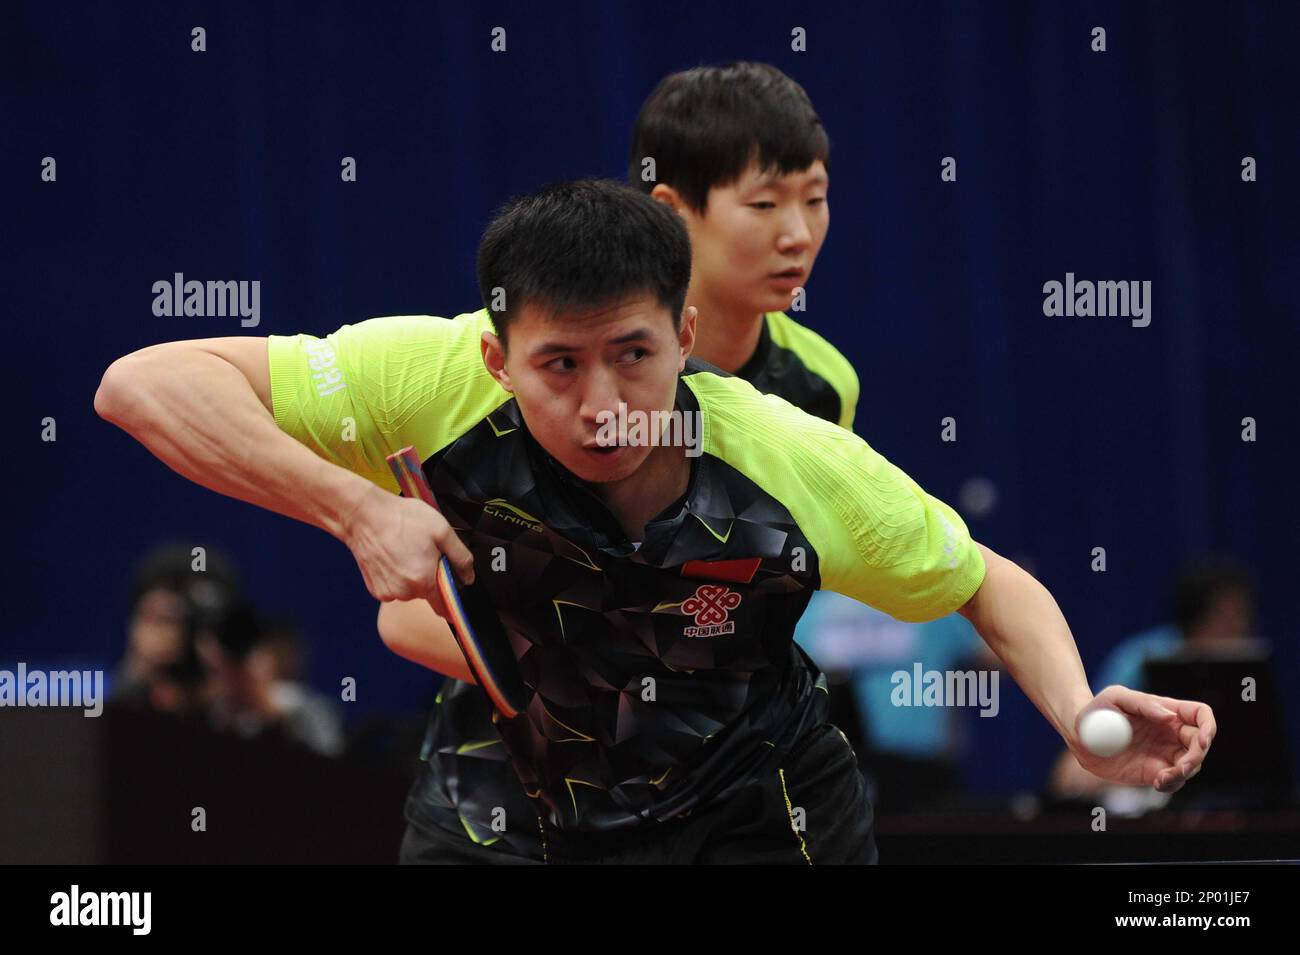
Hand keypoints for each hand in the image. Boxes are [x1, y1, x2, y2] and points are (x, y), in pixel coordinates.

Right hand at [342, 485, 475, 615]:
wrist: (363, 515)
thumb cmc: (402, 519)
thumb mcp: (442, 531)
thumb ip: (460, 558)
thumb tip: (468, 577)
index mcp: (424, 582)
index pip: (446, 607)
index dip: (452, 595)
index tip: (451, 583)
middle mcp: (404, 593)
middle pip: (428, 593)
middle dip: (431, 576)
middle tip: (424, 551)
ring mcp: (387, 592)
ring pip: (410, 590)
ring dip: (412, 576)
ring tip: (405, 550)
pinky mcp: (374, 589)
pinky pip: (394, 587)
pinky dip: (396, 575)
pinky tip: (392, 556)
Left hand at [1069, 685, 1215, 793]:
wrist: (1080, 734)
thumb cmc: (1098, 710)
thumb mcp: (1116, 698)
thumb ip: (1143, 704)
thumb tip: (1170, 717)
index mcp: (1166, 710)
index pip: (1200, 714)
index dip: (1208, 727)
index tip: (1201, 741)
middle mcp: (1170, 732)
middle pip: (1200, 744)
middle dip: (1196, 757)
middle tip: (1179, 768)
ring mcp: (1164, 753)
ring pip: (1191, 766)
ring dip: (1183, 774)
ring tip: (1161, 777)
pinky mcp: (1154, 771)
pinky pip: (1174, 781)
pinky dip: (1171, 785)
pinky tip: (1156, 783)